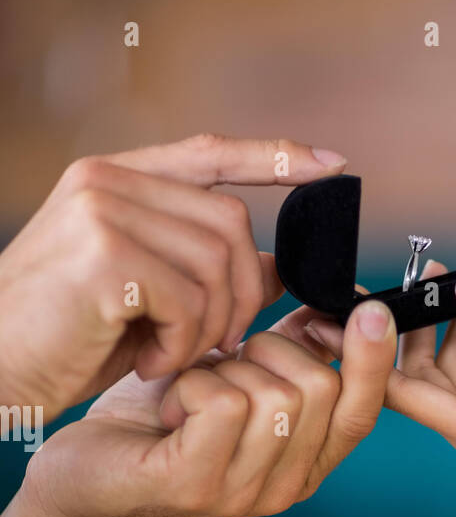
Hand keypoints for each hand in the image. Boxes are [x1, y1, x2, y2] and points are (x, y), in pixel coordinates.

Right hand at [0, 133, 348, 421]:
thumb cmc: (62, 340)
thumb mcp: (147, 299)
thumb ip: (204, 271)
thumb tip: (286, 268)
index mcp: (115, 180)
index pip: (210, 153)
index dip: (275, 157)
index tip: (332, 166)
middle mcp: (108, 181)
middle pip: (231, 224)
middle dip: (243, 295)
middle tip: (218, 345)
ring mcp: (104, 211)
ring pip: (217, 265)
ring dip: (209, 328)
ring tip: (170, 358)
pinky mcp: (105, 255)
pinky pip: (189, 301)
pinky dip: (183, 346)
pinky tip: (148, 363)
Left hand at [2, 299, 394, 516]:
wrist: (80, 478)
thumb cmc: (153, 425)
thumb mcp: (232, 377)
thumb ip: (286, 345)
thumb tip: (329, 292)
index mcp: (303, 463)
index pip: (364, 412)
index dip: (374, 358)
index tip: (367, 308)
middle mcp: (284, 486)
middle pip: (322, 388)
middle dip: (273, 348)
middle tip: (225, 360)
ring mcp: (243, 492)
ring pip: (277, 393)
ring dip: (225, 367)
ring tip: (191, 387)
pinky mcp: (198, 483)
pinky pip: (226, 402)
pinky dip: (192, 382)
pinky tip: (170, 404)